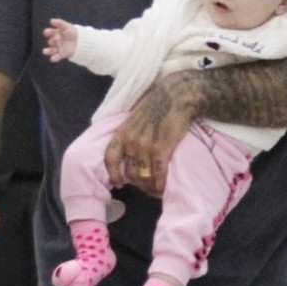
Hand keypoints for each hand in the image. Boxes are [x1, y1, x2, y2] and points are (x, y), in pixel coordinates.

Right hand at [42, 18, 76, 61]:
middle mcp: (55, 41)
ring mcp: (58, 48)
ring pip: (50, 50)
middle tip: (58, 39)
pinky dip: (53, 58)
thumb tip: (51, 20)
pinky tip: (53, 58)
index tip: (49, 32)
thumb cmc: (73, 32)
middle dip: (52, 40)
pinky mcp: (61, 54)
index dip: (48, 32)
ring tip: (45, 51)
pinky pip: (55, 57)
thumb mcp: (67, 26)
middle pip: (50, 41)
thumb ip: (60, 23)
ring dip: (47, 51)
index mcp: (55, 33)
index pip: (48, 32)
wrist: (82, 41)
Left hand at [103, 71, 200, 196]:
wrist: (176, 96)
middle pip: (130, 172)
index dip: (113, 174)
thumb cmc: (157, 102)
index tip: (118, 183)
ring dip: (150, 186)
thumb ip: (130, 131)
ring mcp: (146, 147)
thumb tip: (129, 145)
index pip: (110, 158)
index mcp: (122, 133)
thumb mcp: (135, 116)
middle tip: (145, 185)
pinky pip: (158, 173)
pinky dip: (160, 184)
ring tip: (155, 189)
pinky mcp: (161, 149)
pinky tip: (163, 188)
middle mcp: (131, 142)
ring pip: (144, 175)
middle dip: (138, 182)